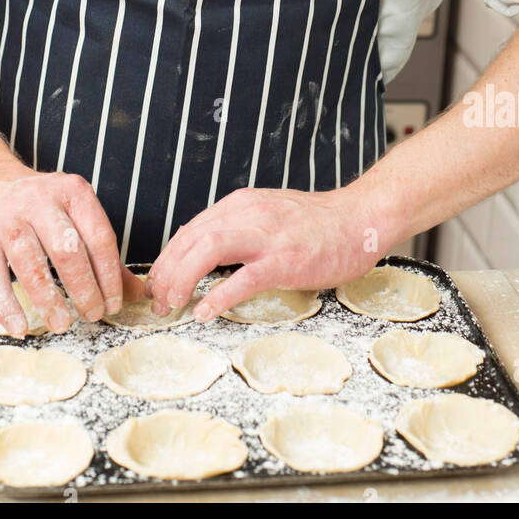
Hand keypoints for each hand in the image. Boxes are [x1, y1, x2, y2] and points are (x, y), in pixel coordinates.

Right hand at [0, 166, 145, 335]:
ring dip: (49, 301)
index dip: (109, 275)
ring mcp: (8, 220)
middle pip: (68, 251)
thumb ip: (103, 252)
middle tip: (92, 316)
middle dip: (84, 289)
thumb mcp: (75, 213)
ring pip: (31, 265)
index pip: (99, 237)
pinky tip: (20, 326)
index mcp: (72, 192)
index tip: (114, 303)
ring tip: (62, 324)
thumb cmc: (39, 205)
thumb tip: (135, 293)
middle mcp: (39, 201)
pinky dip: (7, 306)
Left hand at [145, 184, 383, 322]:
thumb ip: (239, 228)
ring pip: (208, 251)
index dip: (167, 257)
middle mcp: (248, 214)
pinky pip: (244, 279)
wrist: (361, 218)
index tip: (157, 281)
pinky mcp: (286, 260)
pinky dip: (219, 297)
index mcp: (241, 205)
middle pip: (190, 239)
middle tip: (157, 301)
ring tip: (172, 305)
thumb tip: (205, 251)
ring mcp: (267, 237)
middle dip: (165, 272)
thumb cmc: (318, 224)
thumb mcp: (269, 213)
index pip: (190, 229)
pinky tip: (204, 313)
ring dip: (182, 280)